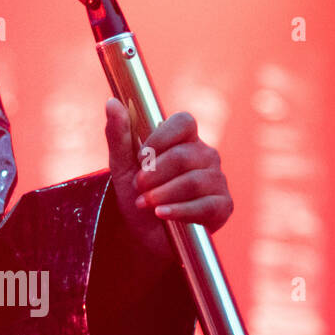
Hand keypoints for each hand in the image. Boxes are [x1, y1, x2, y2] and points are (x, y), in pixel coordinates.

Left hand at [104, 99, 233, 261]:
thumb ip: (118, 134)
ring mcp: (217, 180)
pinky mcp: (223, 206)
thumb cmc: (137, 192)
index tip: (140, 157)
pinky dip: (180, 210)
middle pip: (184, 156)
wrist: (144, 231)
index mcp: (184, 139)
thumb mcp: (121, 164)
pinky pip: (207, 205)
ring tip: (144, 203)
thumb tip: (112, 103)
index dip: (161, 138)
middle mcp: (205, 156)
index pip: (184, 122)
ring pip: (195, 181)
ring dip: (163, 193)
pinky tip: (162, 214)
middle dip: (155, 173)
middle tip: (137, 186)